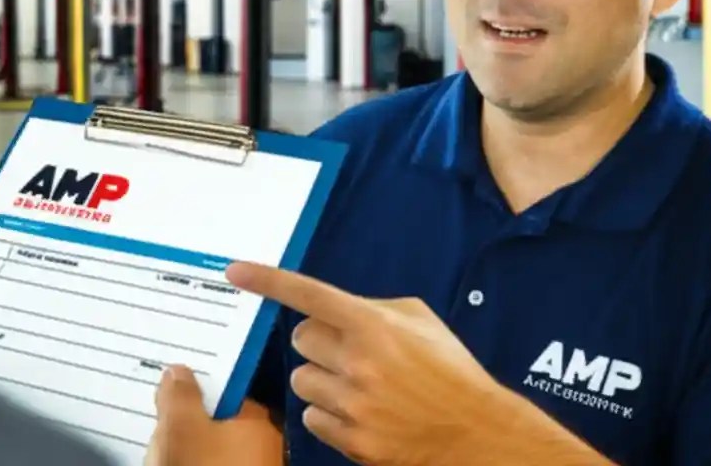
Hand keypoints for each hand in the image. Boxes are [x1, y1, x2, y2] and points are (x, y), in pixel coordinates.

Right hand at [144, 365, 282, 465]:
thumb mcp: (180, 430)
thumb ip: (178, 396)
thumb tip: (179, 370)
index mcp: (257, 423)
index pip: (223, 393)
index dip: (191, 396)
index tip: (165, 404)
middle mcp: (264, 448)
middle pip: (215, 425)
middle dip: (182, 431)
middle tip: (160, 444)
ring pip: (209, 455)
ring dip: (183, 456)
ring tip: (162, 461)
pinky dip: (193, 465)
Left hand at [226, 262, 612, 465]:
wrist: (475, 430)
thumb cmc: (449, 370)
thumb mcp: (420, 321)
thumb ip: (373, 309)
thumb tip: (333, 310)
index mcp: (374, 325)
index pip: (309, 295)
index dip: (268, 281)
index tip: (235, 270)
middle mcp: (359, 362)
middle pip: (301, 340)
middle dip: (319, 343)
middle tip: (348, 352)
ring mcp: (354, 404)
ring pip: (302, 381)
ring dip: (322, 381)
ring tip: (358, 386)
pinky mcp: (353, 440)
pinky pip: (312, 418)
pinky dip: (328, 415)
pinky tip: (359, 412)